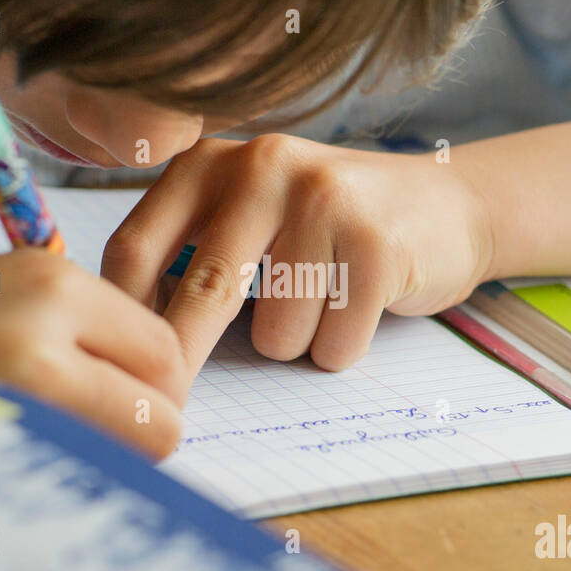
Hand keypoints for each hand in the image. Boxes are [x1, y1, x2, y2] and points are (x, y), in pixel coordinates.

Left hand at [101, 134, 494, 375]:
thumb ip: (188, 254)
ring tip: (325, 302)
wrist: (446, 206)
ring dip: (295, 345)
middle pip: (202, 292)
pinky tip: (363, 306)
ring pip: (274, 334)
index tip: (123, 374)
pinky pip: (332, 346)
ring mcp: (324, 202)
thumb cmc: (328, 227)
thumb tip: (126, 340)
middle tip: (171, 409)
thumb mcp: (246, 216)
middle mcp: (263, 168)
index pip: (136, 251)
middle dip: (184, 361)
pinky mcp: (377, 246)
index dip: (124, 323)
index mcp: (211, 162)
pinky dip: (341, 348)